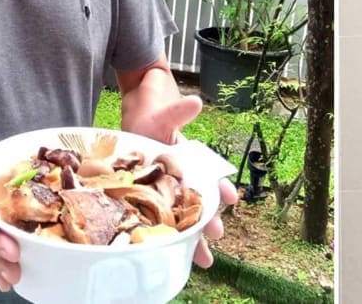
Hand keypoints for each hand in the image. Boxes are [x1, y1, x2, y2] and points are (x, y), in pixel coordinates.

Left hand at [122, 74, 238, 267]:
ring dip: (193, 238)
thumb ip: (177, 112)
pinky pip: (159, 222)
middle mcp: (182, 179)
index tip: (231, 197)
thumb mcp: (163, 115)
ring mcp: (165, 192)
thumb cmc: (151, 117)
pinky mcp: (146, 200)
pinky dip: (168, 238)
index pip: (210, 176)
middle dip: (208, 220)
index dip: (221, 187)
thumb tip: (195, 103)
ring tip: (204, 259)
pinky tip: (173, 256)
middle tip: (217, 234)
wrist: (130, 122)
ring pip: (183, 218)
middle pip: (199, 203)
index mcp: (190, 162)